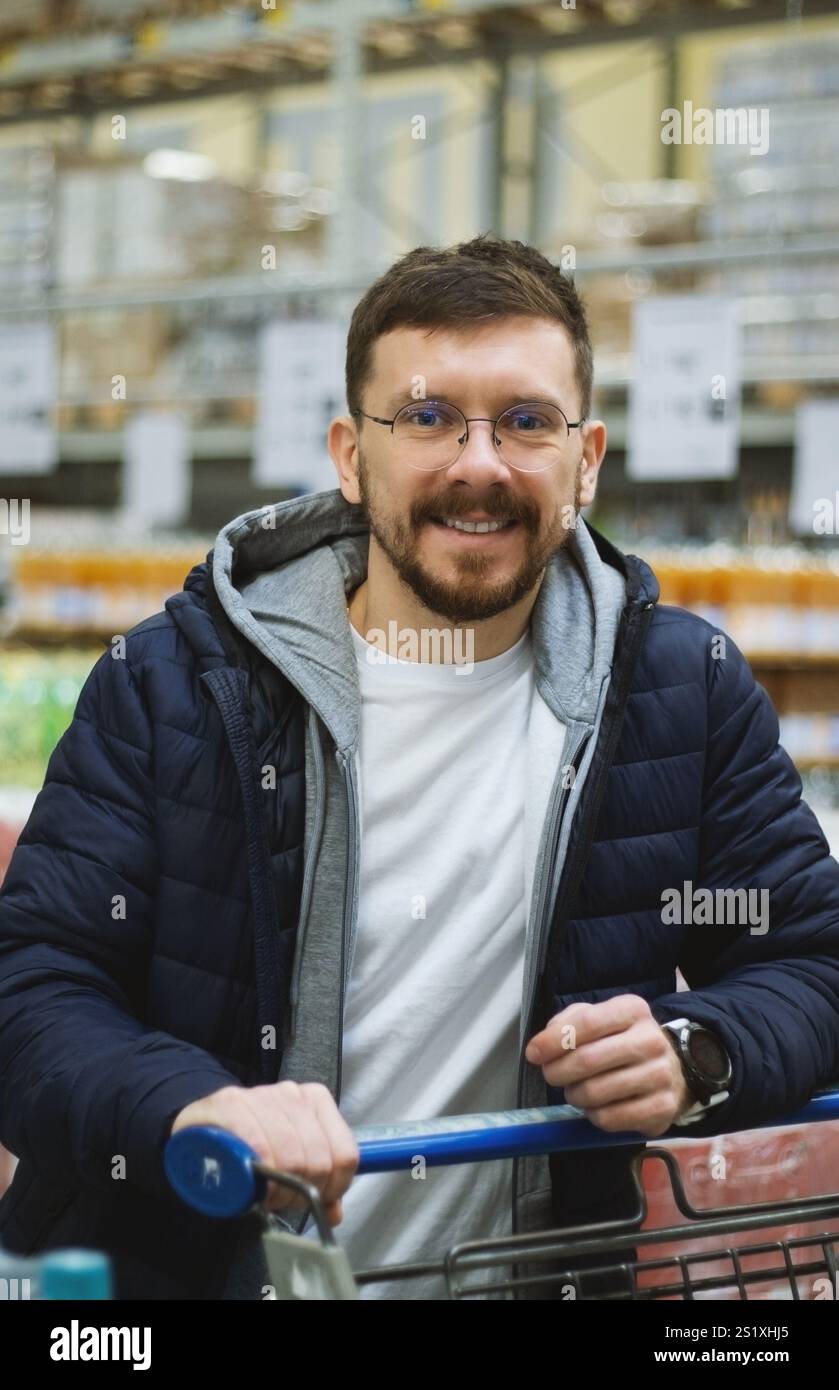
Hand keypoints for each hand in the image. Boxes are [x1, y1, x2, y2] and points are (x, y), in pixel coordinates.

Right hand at [170, 1080, 359, 1225]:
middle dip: (300, 1191)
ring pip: (290, 1156)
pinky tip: (250, 1181)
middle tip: (280, 1200)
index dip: (332, 1187)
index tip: (314, 1199)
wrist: (201, 1123)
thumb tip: (334, 1212)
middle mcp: (293, 1093)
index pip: (344, 1154)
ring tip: (264, 1194)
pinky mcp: (231, 1103)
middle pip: (317, 1159)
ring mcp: (262, 1095)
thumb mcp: (290, 1158)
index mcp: (316, 1101)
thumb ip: (317, 1182)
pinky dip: (258, 1171)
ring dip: (277, 1188)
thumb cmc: (251, 1142)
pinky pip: (257, 1145)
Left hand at [525, 994, 694, 1137]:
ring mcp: (660, 1076)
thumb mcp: (599, 1019)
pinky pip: (609, 1118)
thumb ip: (568, 1023)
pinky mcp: (662, 1108)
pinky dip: (592, 1115)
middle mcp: (651, 1040)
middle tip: (551, 1075)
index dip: (553, 1040)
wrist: (671, 1070)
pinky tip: (597, 1106)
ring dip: (574, 1095)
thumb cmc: (621, 1042)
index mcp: (633, 1011)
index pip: (587, 1022)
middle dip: (557, 1071)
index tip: (533, 1053)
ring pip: (595, 1093)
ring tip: (576, 1090)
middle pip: (587, 1060)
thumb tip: (540, 1046)